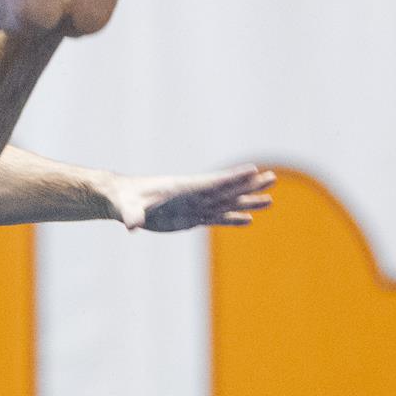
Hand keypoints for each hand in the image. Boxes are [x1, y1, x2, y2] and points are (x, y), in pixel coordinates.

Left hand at [109, 164, 275, 231]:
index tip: (253, 170)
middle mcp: (192, 196)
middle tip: (273, 178)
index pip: (212, 183)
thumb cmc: (123, 199)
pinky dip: (231, 219)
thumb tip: (131, 226)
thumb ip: (131, 215)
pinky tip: (248, 220)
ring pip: (226, 204)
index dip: (232, 177)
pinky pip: (215, 218)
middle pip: (226, 191)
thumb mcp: (126, 208)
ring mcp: (193, 207)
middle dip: (249, 185)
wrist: (121, 199)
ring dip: (247, 203)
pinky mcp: (190, 218)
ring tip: (270, 201)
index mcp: (181, 189)